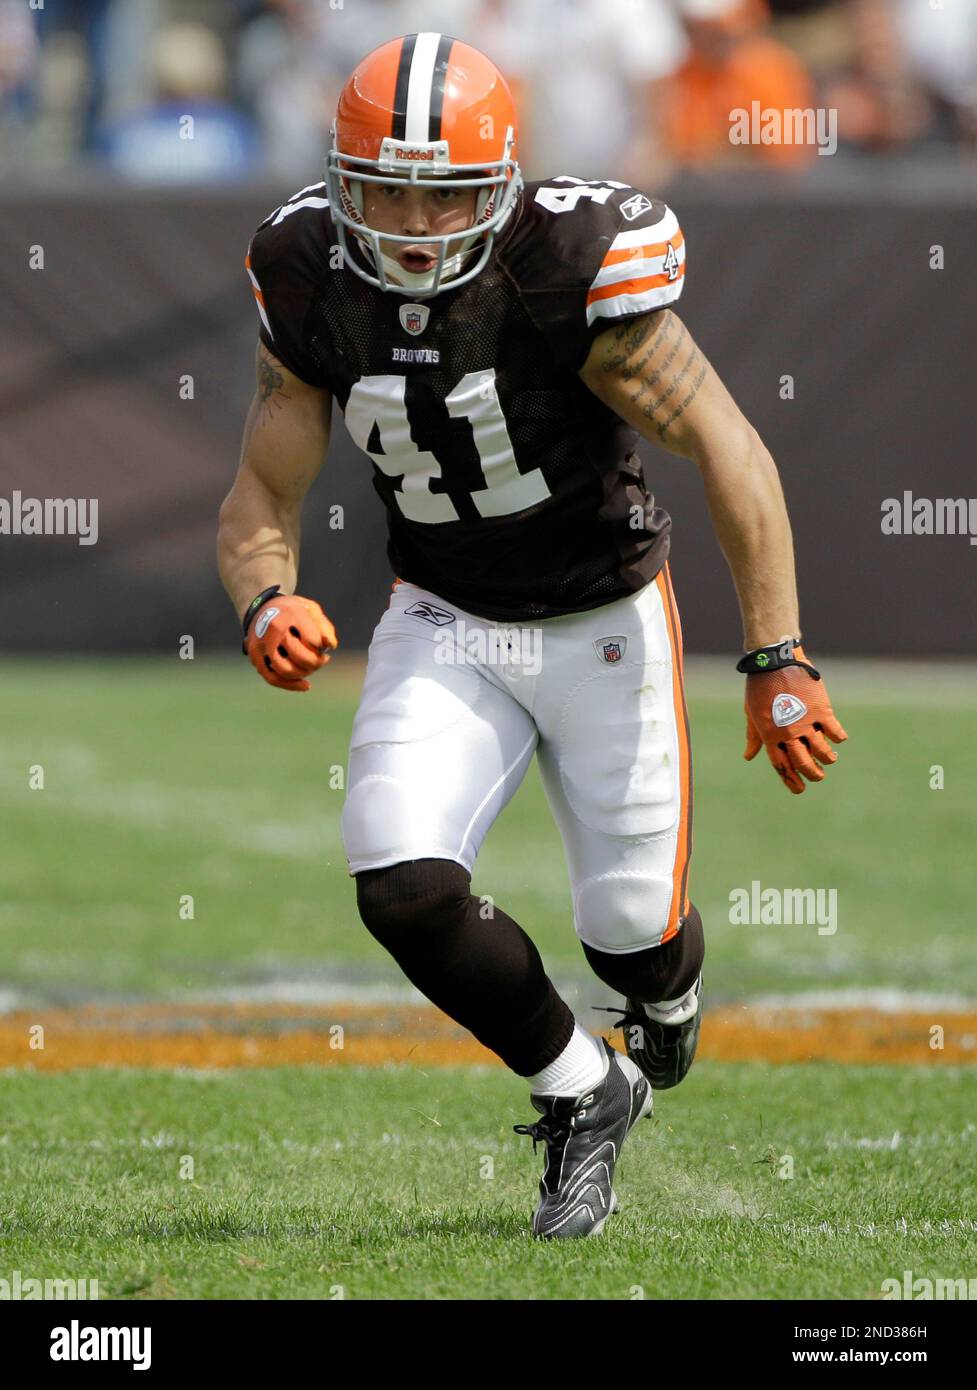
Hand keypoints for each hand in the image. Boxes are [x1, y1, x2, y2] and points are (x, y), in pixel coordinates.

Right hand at [245, 594, 336, 690]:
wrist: (261, 607)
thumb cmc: (292, 610)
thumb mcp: (311, 609)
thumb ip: (324, 627)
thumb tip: (330, 646)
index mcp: (291, 614)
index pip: (313, 640)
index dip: (321, 647)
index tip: (321, 644)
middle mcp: (274, 628)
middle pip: (300, 657)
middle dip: (316, 663)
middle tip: (322, 659)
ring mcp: (262, 643)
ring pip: (285, 670)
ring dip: (304, 674)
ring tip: (312, 667)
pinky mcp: (254, 655)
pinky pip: (272, 678)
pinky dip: (290, 685)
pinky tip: (305, 685)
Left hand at [743, 646, 846, 793]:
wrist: (774, 660)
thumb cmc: (760, 686)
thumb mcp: (752, 713)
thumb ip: (754, 736)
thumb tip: (749, 756)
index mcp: (770, 736)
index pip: (782, 766)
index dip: (791, 780)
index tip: (800, 789)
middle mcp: (788, 733)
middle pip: (803, 763)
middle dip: (813, 774)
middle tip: (819, 777)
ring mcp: (805, 722)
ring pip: (822, 752)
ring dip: (828, 759)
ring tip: (830, 759)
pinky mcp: (821, 710)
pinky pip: (835, 732)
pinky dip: (838, 738)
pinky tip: (838, 738)